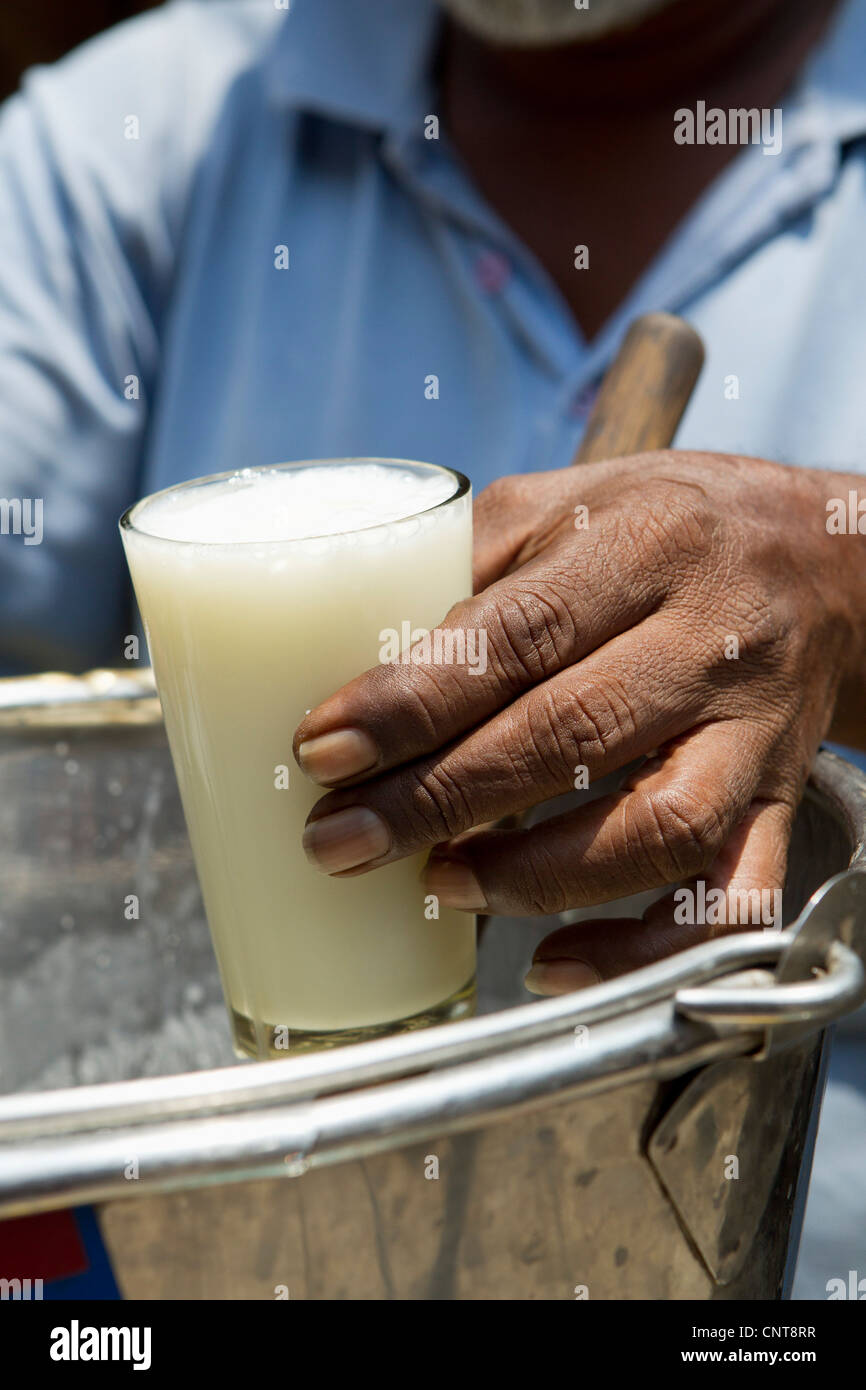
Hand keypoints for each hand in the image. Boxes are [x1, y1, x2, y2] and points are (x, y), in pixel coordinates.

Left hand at [292, 452, 865, 991]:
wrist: (830, 563)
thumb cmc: (673, 528)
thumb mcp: (572, 500)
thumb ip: (473, 562)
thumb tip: (354, 653)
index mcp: (645, 549)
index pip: (519, 631)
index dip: (415, 699)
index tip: (324, 750)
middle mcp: (709, 641)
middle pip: (573, 734)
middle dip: (441, 799)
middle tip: (341, 840)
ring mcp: (753, 732)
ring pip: (659, 827)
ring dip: (534, 874)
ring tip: (440, 884)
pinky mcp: (780, 800)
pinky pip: (733, 898)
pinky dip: (643, 948)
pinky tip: (555, 965)